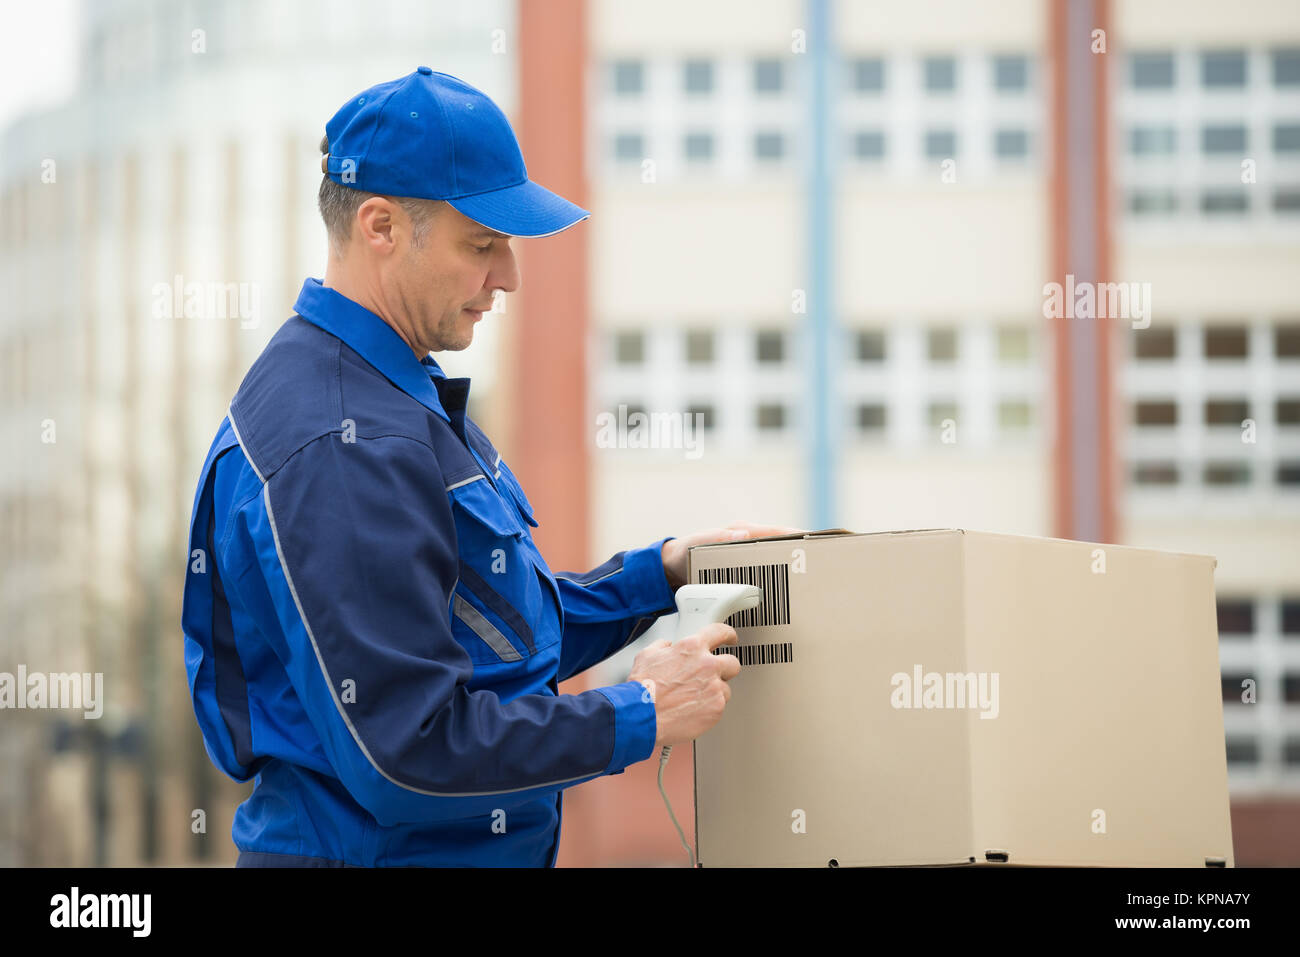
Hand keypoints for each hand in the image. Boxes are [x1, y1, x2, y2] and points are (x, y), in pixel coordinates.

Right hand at [628, 622, 742, 748]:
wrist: (642, 716)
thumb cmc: (642, 688)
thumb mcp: (647, 656)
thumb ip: (662, 646)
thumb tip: (667, 646)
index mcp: (692, 648)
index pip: (720, 632)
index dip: (728, 635)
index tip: (730, 638)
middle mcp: (707, 665)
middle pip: (732, 663)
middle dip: (725, 669)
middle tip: (713, 676)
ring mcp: (714, 688)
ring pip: (725, 688)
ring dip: (714, 692)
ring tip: (693, 700)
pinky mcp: (716, 708)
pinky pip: (720, 706)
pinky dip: (709, 709)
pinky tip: (692, 710)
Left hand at [660, 521, 805, 589]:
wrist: (670, 569)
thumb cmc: (683, 553)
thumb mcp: (696, 544)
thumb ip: (715, 539)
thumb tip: (741, 534)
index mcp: (742, 532)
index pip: (779, 532)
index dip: (800, 536)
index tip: (819, 543)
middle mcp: (750, 541)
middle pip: (786, 546)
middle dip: (806, 554)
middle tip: (827, 565)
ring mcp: (749, 557)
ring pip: (780, 562)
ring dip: (797, 570)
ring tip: (817, 581)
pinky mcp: (746, 571)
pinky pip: (769, 574)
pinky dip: (781, 581)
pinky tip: (792, 595)